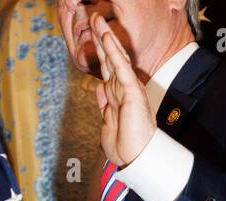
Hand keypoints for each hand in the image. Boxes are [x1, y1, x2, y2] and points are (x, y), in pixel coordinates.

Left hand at [91, 13, 155, 166]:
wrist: (135, 157)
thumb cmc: (124, 145)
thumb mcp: (107, 122)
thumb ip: (104, 104)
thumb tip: (98, 89)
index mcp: (116, 95)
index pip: (105, 68)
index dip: (98, 52)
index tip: (90, 36)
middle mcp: (122, 88)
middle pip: (108, 58)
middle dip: (100, 38)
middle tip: (92, 18)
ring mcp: (127, 88)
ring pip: (114, 57)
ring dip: (105, 37)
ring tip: (96, 19)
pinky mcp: (132, 91)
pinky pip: (121, 67)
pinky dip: (113, 51)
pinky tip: (107, 37)